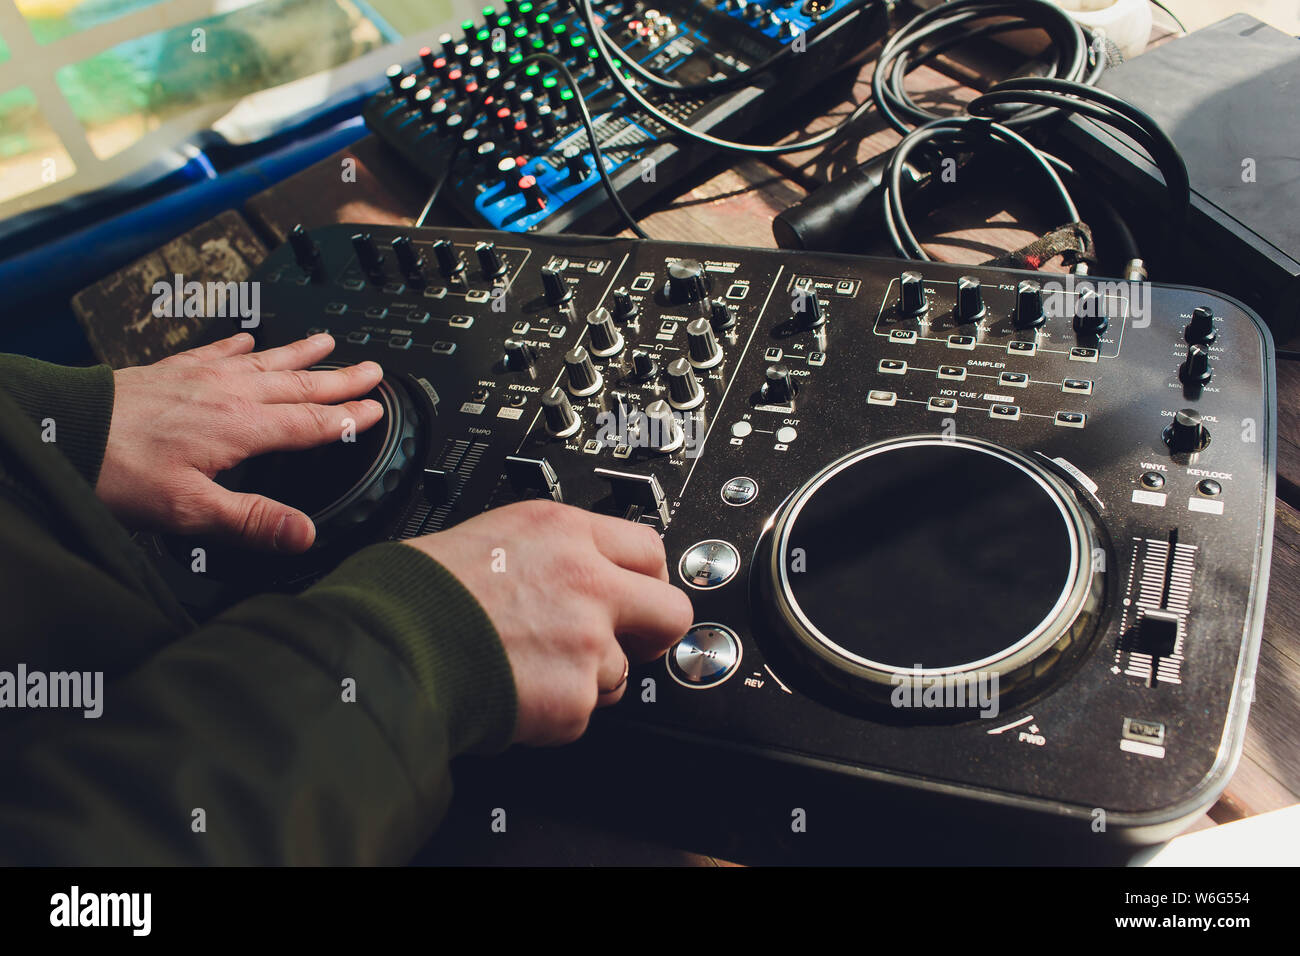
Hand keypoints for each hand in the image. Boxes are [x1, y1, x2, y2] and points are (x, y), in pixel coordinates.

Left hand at [98, 332, 384, 550]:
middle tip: (373, 369)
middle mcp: (228, 395)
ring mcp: (200, 377)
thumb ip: (252, 521)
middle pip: (297, 386)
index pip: (310, 423)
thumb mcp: (189, 510)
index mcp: (241, 429)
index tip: (378, 409)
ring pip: (264, 361)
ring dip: (299, 353)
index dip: (349, 418)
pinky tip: (246, 338)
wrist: (61, 429)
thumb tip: (305, 535)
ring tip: (327, 341)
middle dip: (339, 379)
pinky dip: (239, 344)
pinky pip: (217, 350)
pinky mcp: (172, 371)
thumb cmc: (118, 471)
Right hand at [405, 500, 694, 745]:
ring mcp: (587, 642)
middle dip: (652, 632)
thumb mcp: (491, 534)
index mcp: (565, 532)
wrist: (389, 646)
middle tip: (628, 642)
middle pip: (670, 611)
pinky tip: (517, 692)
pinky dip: (555, 713)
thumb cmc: (418, 593)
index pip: (648, 548)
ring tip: (532, 669)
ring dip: (588, 678)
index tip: (640, 591)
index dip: (646, 577)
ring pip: (621, 671)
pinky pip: (584, 712)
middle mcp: (588, 582)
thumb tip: (572, 570)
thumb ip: (549, 552)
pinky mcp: (575, 698)